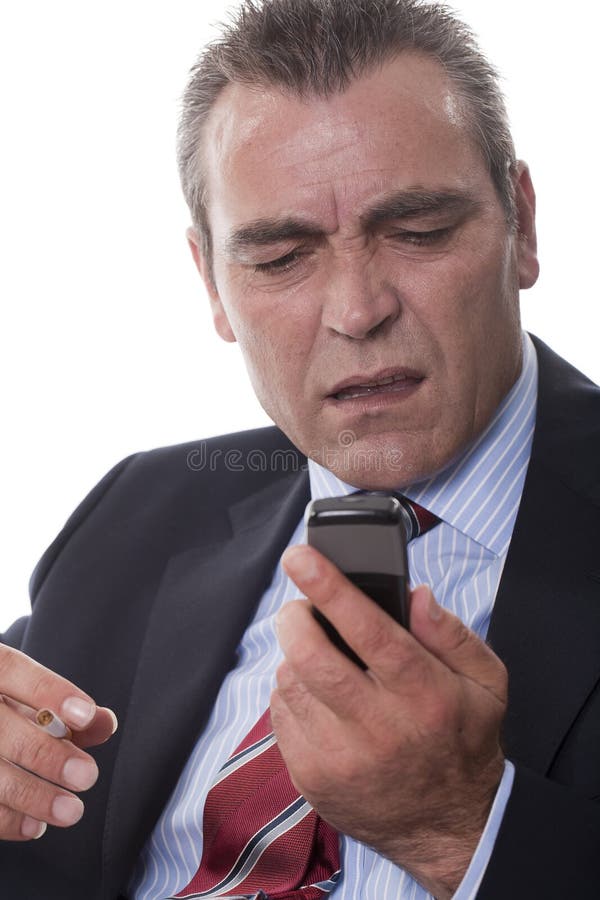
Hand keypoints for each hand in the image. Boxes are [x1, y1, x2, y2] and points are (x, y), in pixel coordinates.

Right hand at [0, 644, 116, 840]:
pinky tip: (34, 825)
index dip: (50, 692)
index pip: (12, 670)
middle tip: (87, 776)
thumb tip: (104, 723)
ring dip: (30, 795)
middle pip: (1, 729)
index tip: (86, 715)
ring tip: (70, 810)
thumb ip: (62, 707)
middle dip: (46, 755)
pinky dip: (5, 818)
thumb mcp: (21, 695)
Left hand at [271, 545, 506, 898]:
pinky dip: (289, 691)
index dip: (330, 588)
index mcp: (423, 695)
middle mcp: (379, 728)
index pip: (369, 631)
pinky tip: (314, 692)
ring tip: (314, 652)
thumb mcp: (486, 683)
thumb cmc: (464, 741)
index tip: (300, 556)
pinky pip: (280, 715)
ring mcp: (340, 758)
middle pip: (312, 657)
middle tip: (298, 607)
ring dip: (292, 654)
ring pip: (289, 682)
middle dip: (294, 618)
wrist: (448, 829)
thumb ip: (452, 633)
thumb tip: (415, 594)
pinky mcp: (312, 778)